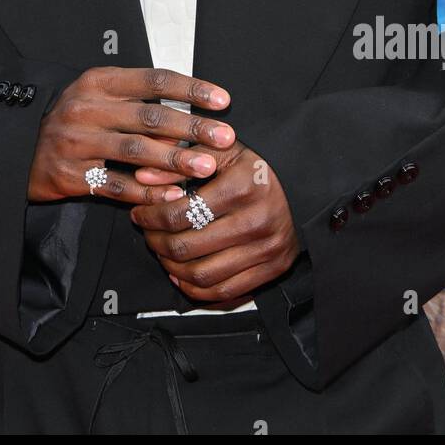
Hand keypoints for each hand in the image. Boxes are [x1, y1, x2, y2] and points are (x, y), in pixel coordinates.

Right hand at [27, 66, 234, 203]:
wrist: (21, 149)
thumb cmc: (76, 121)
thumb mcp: (99, 96)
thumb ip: (138, 99)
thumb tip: (193, 109)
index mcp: (98, 81)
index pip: (153, 79)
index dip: (191, 89)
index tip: (222, 100)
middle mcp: (86, 107)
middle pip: (149, 116)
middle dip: (192, 127)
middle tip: (226, 137)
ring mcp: (76, 142)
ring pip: (136, 150)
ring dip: (176, 159)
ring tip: (207, 167)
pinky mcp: (69, 175)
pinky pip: (117, 185)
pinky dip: (148, 190)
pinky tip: (173, 194)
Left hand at [130, 142, 300, 305]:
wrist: (304, 186)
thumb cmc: (256, 167)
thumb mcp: (221, 151)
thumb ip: (181, 161)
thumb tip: (142, 177)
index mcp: (241, 188)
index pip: (179, 214)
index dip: (151, 217)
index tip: (140, 213)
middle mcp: (255, 222)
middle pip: (187, 248)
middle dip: (156, 243)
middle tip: (148, 234)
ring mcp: (266, 249)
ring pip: (202, 276)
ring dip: (172, 269)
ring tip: (163, 253)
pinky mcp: (273, 269)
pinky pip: (225, 293)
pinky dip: (197, 289)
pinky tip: (183, 274)